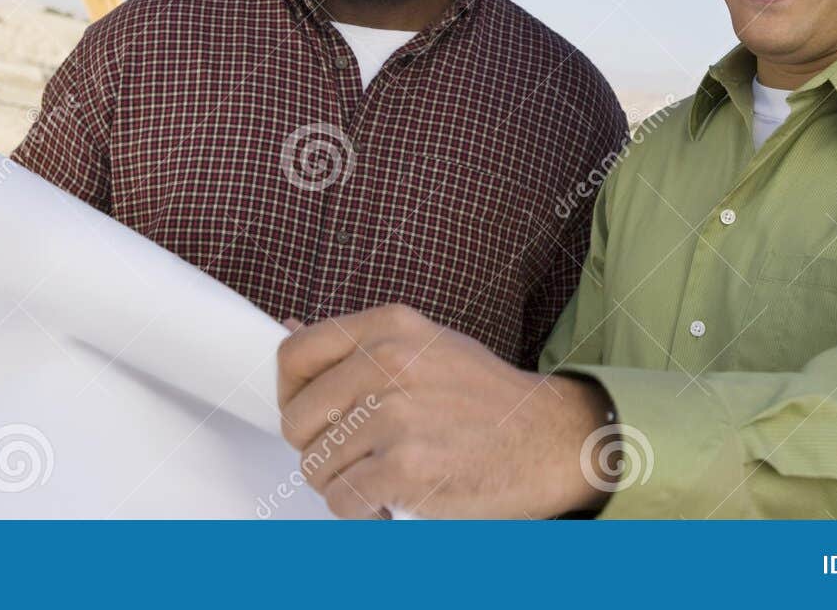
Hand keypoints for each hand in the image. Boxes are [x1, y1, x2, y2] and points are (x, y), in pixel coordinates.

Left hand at [277, 304, 613, 518]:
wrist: (549, 439)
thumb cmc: (486, 397)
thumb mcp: (425, 344)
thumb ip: (360, 342)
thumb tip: (287, 327)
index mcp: (389, 327)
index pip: (294, 356)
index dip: (290, 394)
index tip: (309, 414)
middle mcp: (389, 363)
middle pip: (297, 419)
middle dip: (317, 447)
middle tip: (355, 454)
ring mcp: (397, 416)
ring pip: (317, 466)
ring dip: (342, 482)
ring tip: (382, 474)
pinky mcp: (406, 468)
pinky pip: (342, 499)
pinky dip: (360, 509)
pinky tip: (391, 497)